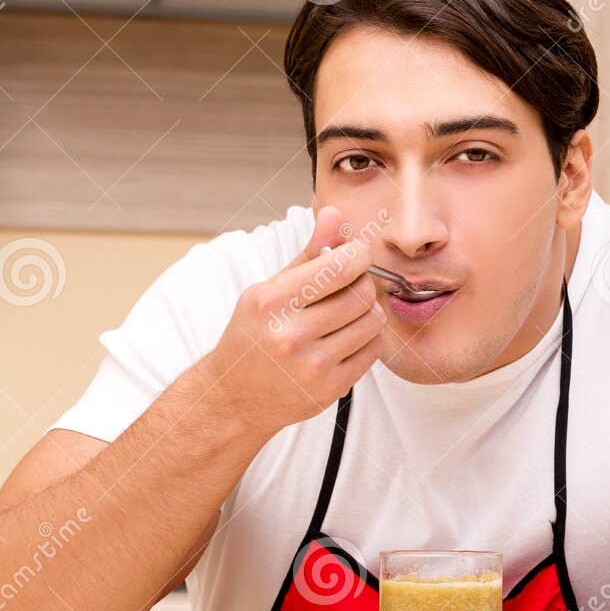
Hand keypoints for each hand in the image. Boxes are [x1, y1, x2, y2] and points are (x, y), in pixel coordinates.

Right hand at [204, 204, 386, 443]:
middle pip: (362, 293)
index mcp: (272, 301)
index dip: (358, 254)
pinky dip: (367, 338)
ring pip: (372, 321)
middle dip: (363, 283)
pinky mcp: (330, 388)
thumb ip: (308, 254)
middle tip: (350, 285)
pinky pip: (373, 350)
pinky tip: (346, 338)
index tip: (356, 254)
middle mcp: (291, 334)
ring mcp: (312, 365)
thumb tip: (333, 214)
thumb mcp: (269, 290)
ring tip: (346, 313)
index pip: (340, 266)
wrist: (237, 396)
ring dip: (367, 312)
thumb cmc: (253, 336)